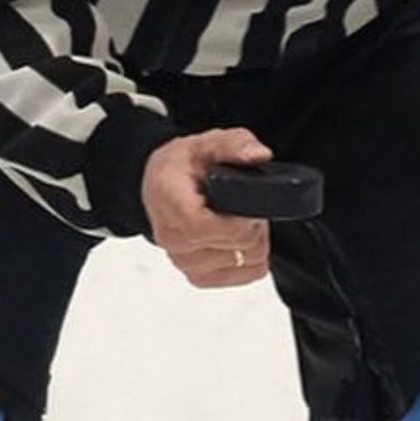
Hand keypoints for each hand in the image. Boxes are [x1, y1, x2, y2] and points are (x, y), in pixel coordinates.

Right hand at [140, 128, 275, 289]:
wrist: (160, 185)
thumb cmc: (182, 166)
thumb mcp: (207, 143)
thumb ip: (235, 145)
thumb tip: (259, 155)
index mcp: (170, 203)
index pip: (207, 227)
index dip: (239, 219)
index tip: (247, 206)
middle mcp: (173, 238)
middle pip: (238, 246)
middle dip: (252, 224)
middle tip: (244, 206)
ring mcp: (184, 262)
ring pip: (246, 261)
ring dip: (252, 240)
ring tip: (238, 219)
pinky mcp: (198, 277)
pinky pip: (244, 275)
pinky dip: (249, 257)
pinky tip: (237, 237)